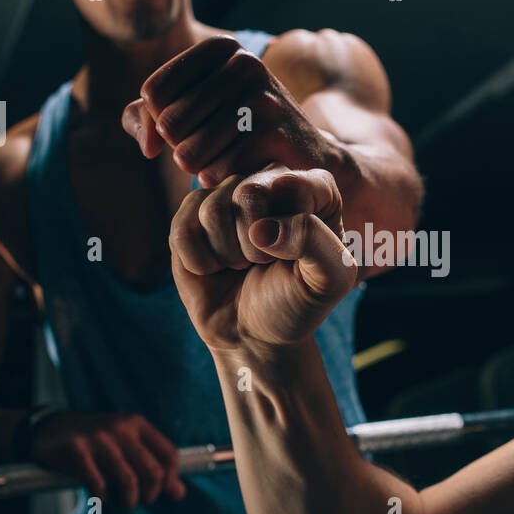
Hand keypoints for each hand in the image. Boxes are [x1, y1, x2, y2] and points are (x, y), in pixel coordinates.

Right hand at [29, 411, 185, 509]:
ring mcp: (99, 438)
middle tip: (138, 501)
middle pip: (153, 472)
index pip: (170, 455)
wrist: (50, 430)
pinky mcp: (77, 451)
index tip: (160, 492)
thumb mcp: (126, 445)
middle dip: (150, 495)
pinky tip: (101, 500)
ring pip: (129, 481)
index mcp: (137, 424)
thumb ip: (153, 465)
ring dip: (128, 502)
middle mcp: (121, 428)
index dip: (171, 480)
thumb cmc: (95, 442)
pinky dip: (103, 500)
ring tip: (122, 504)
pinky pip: (98, 485)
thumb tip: (180, 493)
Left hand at [121, 36, 333, 187]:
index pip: (153, 92)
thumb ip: (146, 116)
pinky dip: (215, 180)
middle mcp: (245, 63)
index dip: (159, 122)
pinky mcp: (275, 134)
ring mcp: (264, 96)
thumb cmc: (238, 132)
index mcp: (221, 48)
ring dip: (195, 168)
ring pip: (188, 150)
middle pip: (169, 122)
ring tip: (215, 163)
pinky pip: (215, 168)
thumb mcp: (192, 112)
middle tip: (203, 151)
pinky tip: (230, 175)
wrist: (306, 156)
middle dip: (178, 148)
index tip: (186, 129)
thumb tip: (148, 145)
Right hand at [169, 165, 357, 353]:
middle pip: (249, 193)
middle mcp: (268, 180)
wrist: (254, 333)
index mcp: (314, 189)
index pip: (296, 187)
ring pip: (212, 211)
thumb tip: (261, 228)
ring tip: (241, 265)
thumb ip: (316, 242)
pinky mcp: (190, 214)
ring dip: (227, 255)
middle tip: (263, 262)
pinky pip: (183, 230)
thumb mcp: (330, 279)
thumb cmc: (297, 301)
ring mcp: (226, 194)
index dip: (291, 233)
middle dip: (254, 246)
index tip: (297, 257)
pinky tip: (215, 268)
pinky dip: (200, 263)